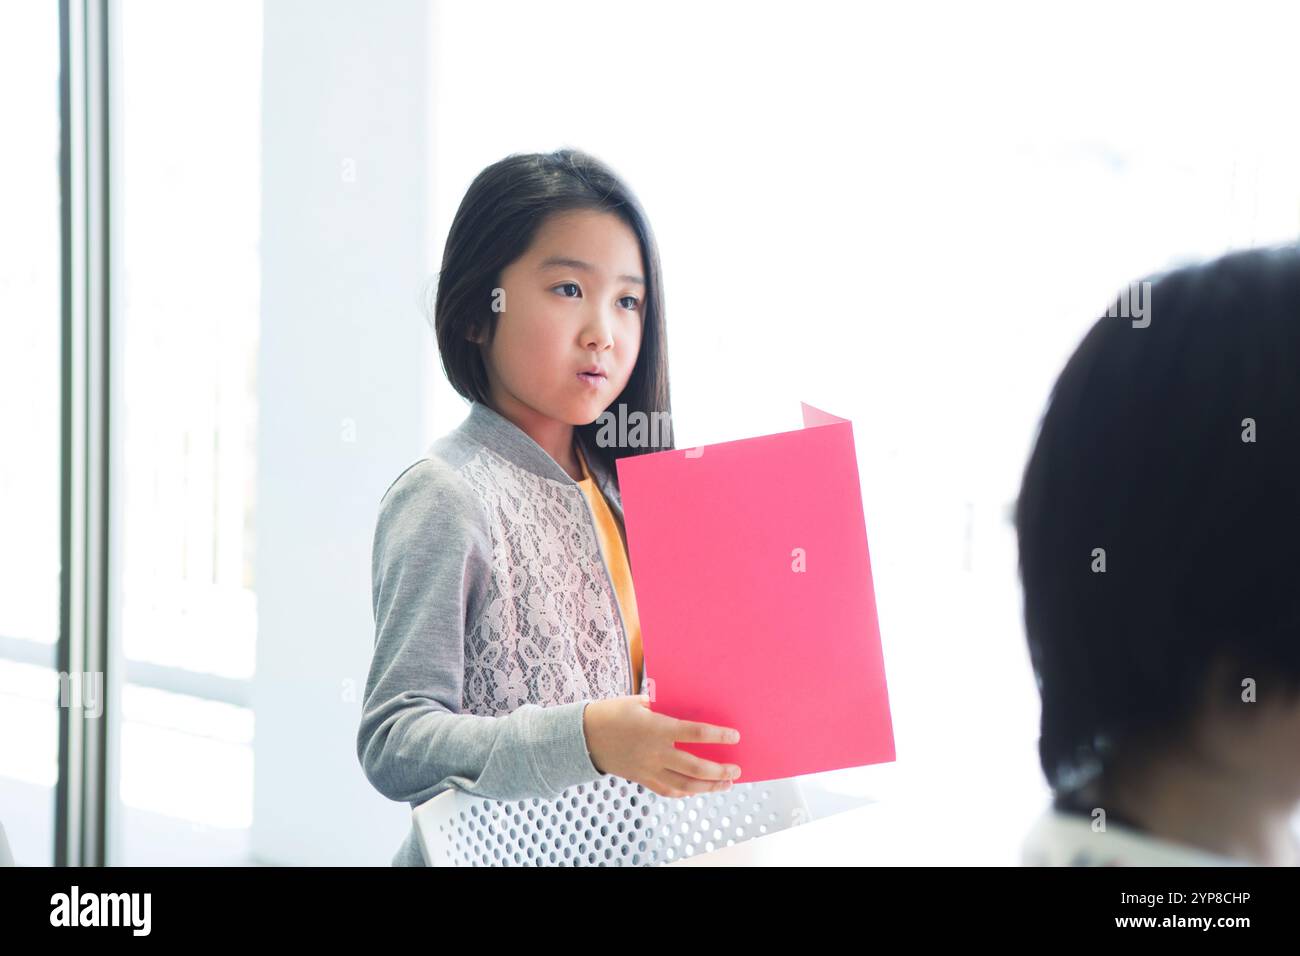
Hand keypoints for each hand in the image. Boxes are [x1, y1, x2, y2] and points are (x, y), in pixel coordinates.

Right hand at [582, 694, 741, 797]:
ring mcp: (648, 769)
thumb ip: (662, 706)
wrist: (582, 736)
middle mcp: (655, 752)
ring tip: (725, 784)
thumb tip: (684, 705)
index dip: (718, 736)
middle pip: (695, 767)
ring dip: (708, 787)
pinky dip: (685, 792)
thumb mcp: (637, 702)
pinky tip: (697, 790)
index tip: (734, 737)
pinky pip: (667, 790)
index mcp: (657, 728)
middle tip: (736, 770)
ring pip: (684, 785)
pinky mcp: (641, 779)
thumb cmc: (611, 713)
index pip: (695, 733)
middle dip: (719, 771)